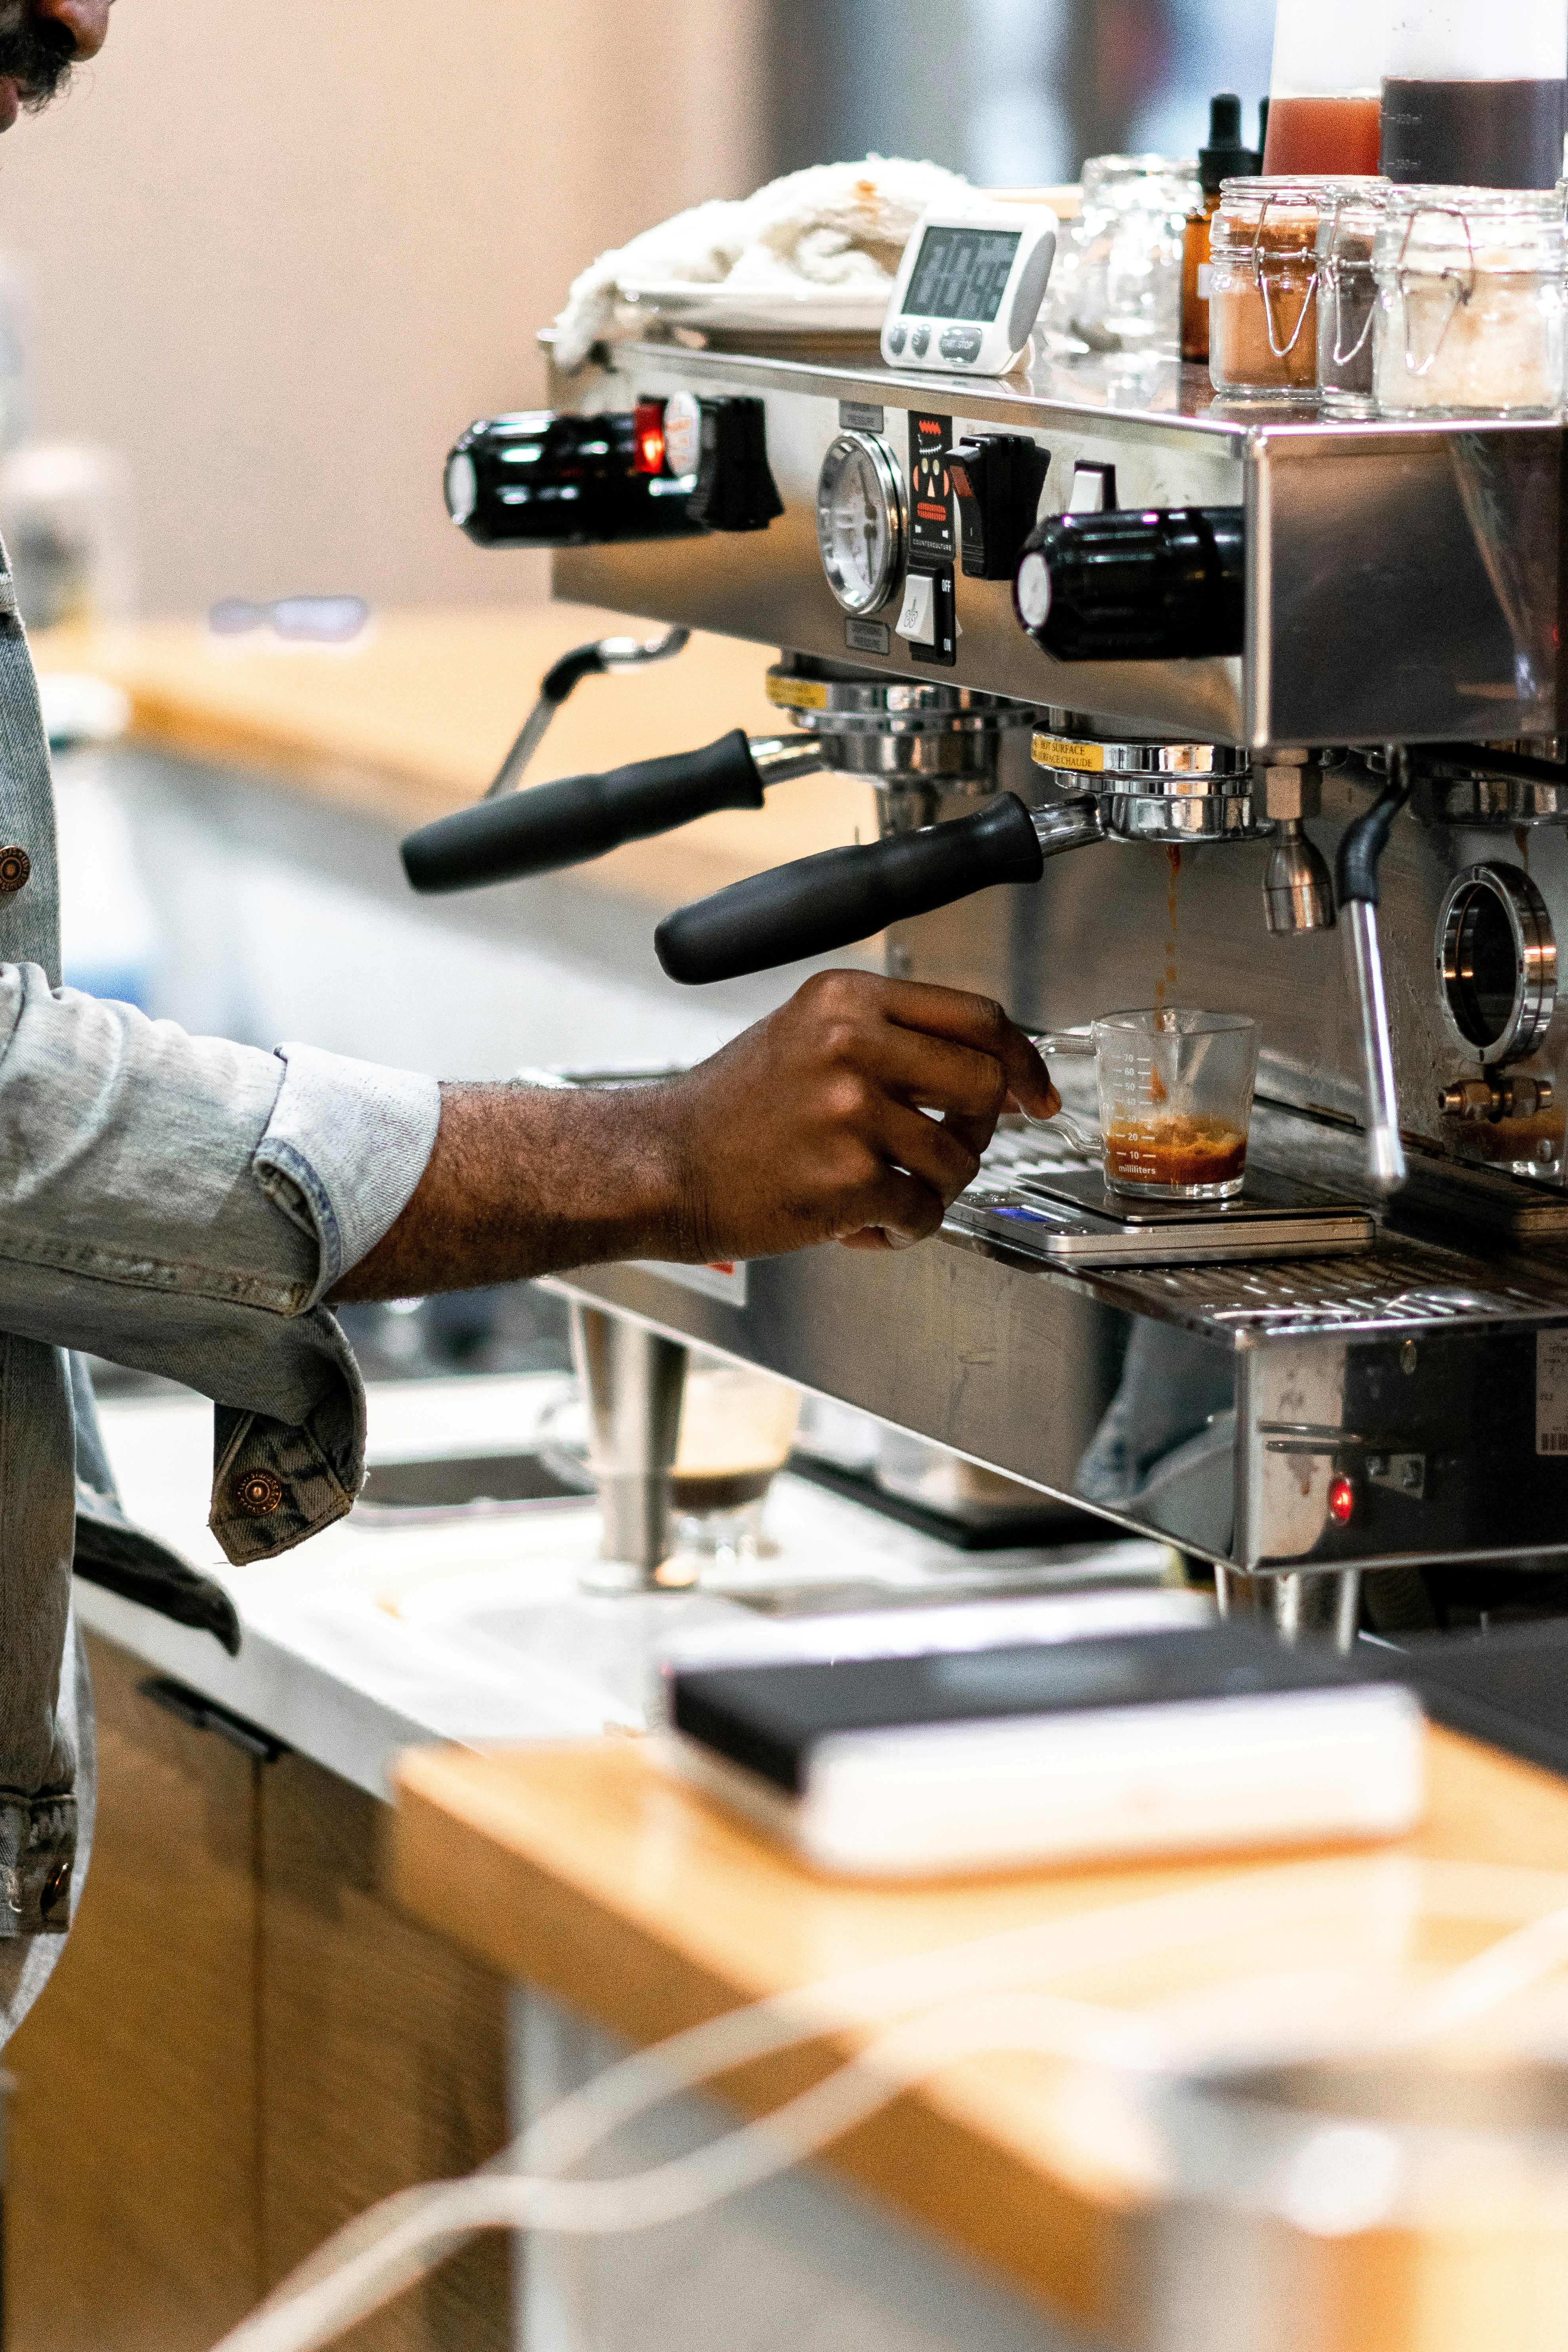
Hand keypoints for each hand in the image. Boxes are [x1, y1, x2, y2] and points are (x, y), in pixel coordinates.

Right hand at [658, 970, 1058, 1259]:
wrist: (660, 1166)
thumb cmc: (733, 1113)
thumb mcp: (807, 1036)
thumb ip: (889, 1037)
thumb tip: (988, 1069)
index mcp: (847, 998)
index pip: (978, 1017)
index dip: (1022, 1062)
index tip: (1035, 1096)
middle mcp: (852, 1043)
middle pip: (983, 1084)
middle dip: (978, 1132)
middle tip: (946, 1154)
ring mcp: (850, 1110)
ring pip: (958, 1159)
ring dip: (932, 1191)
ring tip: (882, 1197)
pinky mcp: (846, 1177)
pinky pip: (923, 1212)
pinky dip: (902, 1231)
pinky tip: (861, 1227)